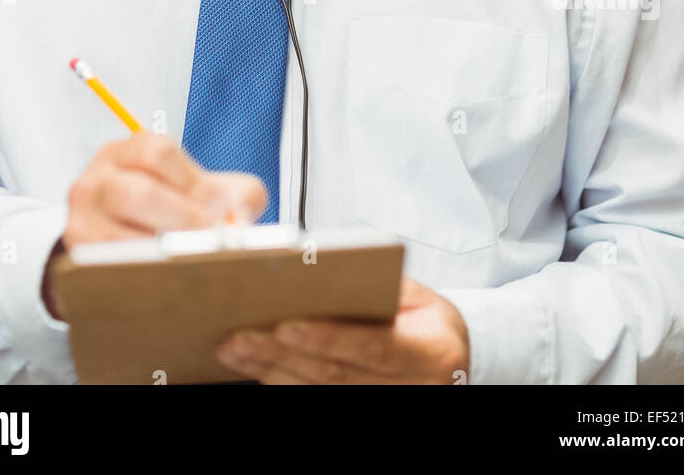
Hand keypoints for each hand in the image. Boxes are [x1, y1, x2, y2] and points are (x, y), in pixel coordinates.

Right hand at [42, 134, 266, 318]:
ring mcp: (81, 221)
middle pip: (139, 194)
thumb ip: (229, 191)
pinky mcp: (78, 261)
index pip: (158, 152)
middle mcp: (95, 181)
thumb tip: (241, 213)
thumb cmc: (160, 209)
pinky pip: (112, 271)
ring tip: (195, 261)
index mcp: (125, 152)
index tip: (222, 208)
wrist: (109, 243)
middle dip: (184, 219)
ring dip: (165, 252)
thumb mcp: (192, 188)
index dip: (195, 181)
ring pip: (122, 238)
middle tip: (213, 238)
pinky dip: (145, 277)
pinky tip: (169, 280)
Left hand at [216, 275, 469, 384]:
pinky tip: (255, 370)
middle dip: (281, 355)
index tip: (285, 323)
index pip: (373, 346)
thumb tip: (321, 270)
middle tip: (238, 336)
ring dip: (270, 372)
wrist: (449, 361)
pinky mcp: (364, 413)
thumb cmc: (426, 322)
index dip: (328, 337)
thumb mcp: (417, 296)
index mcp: (428, 352)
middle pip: (336, 376)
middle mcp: (411, 389)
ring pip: (319, 394)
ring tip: (234, 349)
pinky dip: (282, 386)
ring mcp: (386, 406)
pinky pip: (317, 403)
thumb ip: (378, 288)